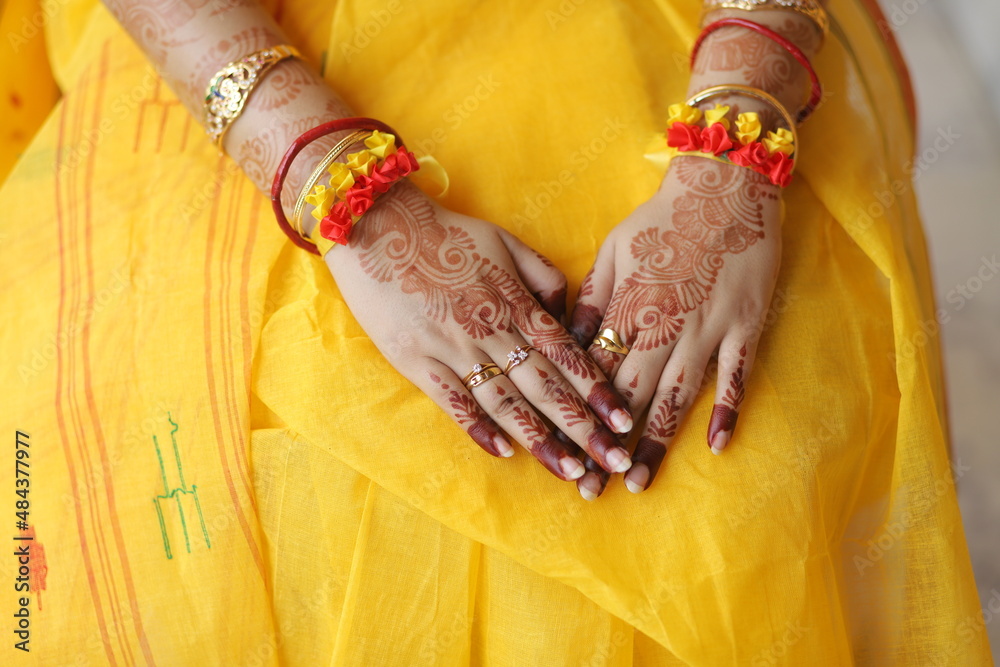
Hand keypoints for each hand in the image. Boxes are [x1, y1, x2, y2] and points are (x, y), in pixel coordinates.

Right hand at [326, 182, 635, 484]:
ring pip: (505, 402)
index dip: (596, 391)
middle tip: (614, 461)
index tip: (624, 421)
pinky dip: (478, 427)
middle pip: (544, 387)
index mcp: (514, 303)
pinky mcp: (416, 361)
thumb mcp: (505, 241)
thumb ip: (543, 275)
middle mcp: (490, 330)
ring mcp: (452, 348)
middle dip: (583, 428)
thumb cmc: (445, 233)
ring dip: (540, 440)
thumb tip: (568, 313)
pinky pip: (452, 401)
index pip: (565, 355)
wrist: (376, 226)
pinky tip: (504, 452)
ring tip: (571, 472)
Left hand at [569, 157, 781, 496]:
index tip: (564, 450)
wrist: (728, 186)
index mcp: (629, 308)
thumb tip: (566, 342)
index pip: (597, 374)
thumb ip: (590, 299)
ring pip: (678, 398)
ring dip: (658, 443)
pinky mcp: (745, 326)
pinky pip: (736, 377)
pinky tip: (716, 446)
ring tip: (639, 482)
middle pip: (631, 397)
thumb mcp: (613, 249)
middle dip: (609, 445)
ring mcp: (708, 329)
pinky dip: (727, 411)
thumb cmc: (663, 218)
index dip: (580, 415)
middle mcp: (665, 326)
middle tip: (592, 489)